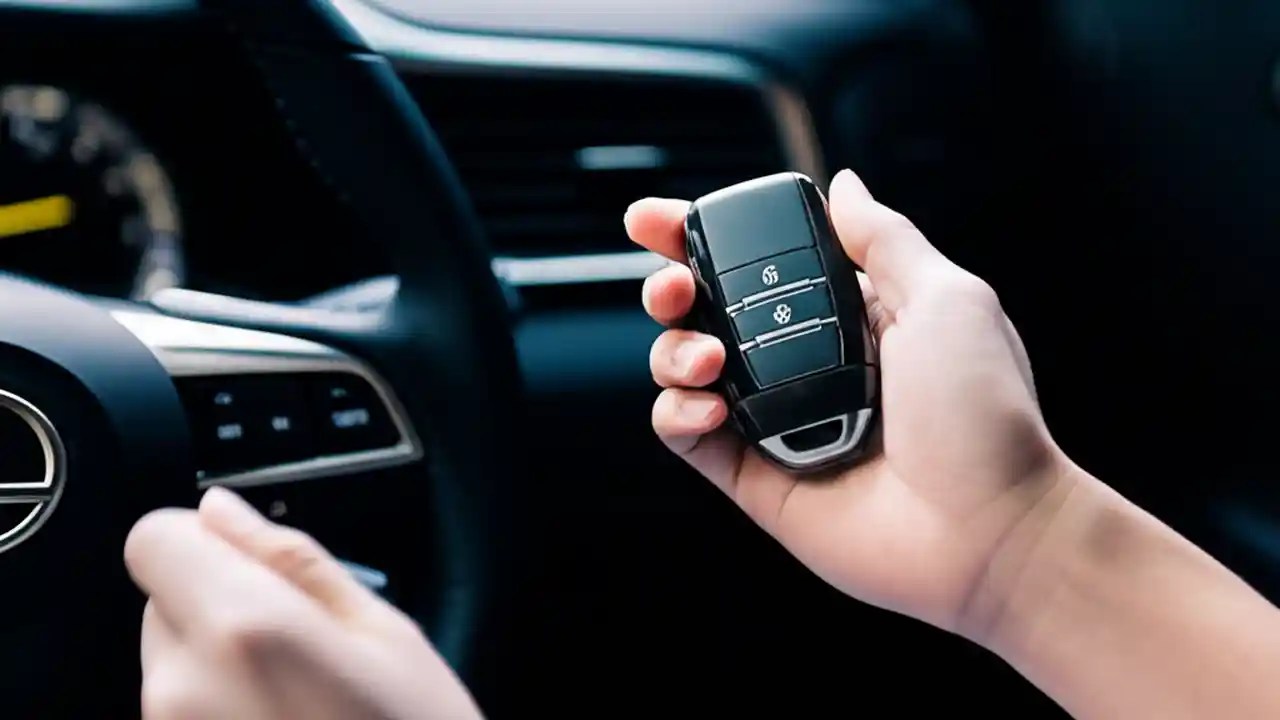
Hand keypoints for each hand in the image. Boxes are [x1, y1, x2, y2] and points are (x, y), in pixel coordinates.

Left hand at [124, 487, 482, 719]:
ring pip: (169, 660)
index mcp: (246, 630)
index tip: (248, 562)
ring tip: (300, 699)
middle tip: (302, 645)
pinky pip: (178, 711)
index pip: (153, 538)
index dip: (202, 541)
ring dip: (218, 663)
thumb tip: (224, 509)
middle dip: (220, 604)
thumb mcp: (385, 634)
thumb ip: (293, 561)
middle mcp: (184, 688)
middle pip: (162, 599)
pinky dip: (216, 709)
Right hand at [627, 169, 1081, 638]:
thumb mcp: (947, 298)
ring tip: (707, 357)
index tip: (657, 221)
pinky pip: (687, 436)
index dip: (701, 237)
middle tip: (672, 287)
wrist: (990, 528)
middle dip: (670, 288)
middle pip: (706, 311)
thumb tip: (842, 187)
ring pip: (686, 369)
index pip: (759, 264)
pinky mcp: (757, 478)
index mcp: (849, 314)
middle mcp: (805, 363)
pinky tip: (708, 406)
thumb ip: (883, 238)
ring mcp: (777, 421)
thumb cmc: (985, 414)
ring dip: (673, 348)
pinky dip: (677, 412)